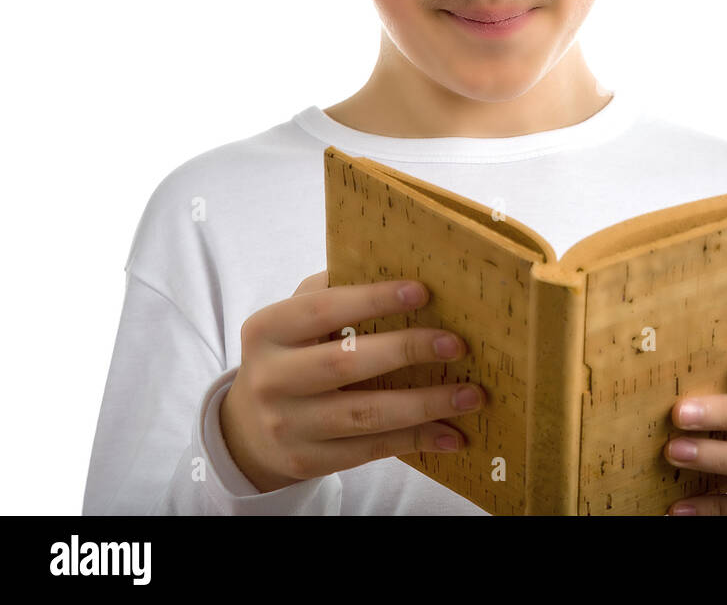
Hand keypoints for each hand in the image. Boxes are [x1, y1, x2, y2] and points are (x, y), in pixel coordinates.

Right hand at [219, 270, 484, 492]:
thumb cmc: (293, 355)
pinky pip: (371, 449)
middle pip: (344, 365)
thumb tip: (409, 272)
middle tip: (457, 344)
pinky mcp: (308, 461)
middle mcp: (271, 379)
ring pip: (365, 415)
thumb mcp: (297, 321)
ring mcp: (287, 426)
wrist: (249, 428)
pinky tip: (453, 434)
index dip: (372, 299)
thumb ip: (337, 294)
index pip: (322, 309)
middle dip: (406, 351)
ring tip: (472, 395)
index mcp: (268, 330)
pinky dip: (417, 440)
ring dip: (425, 404)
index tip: (423, 292)